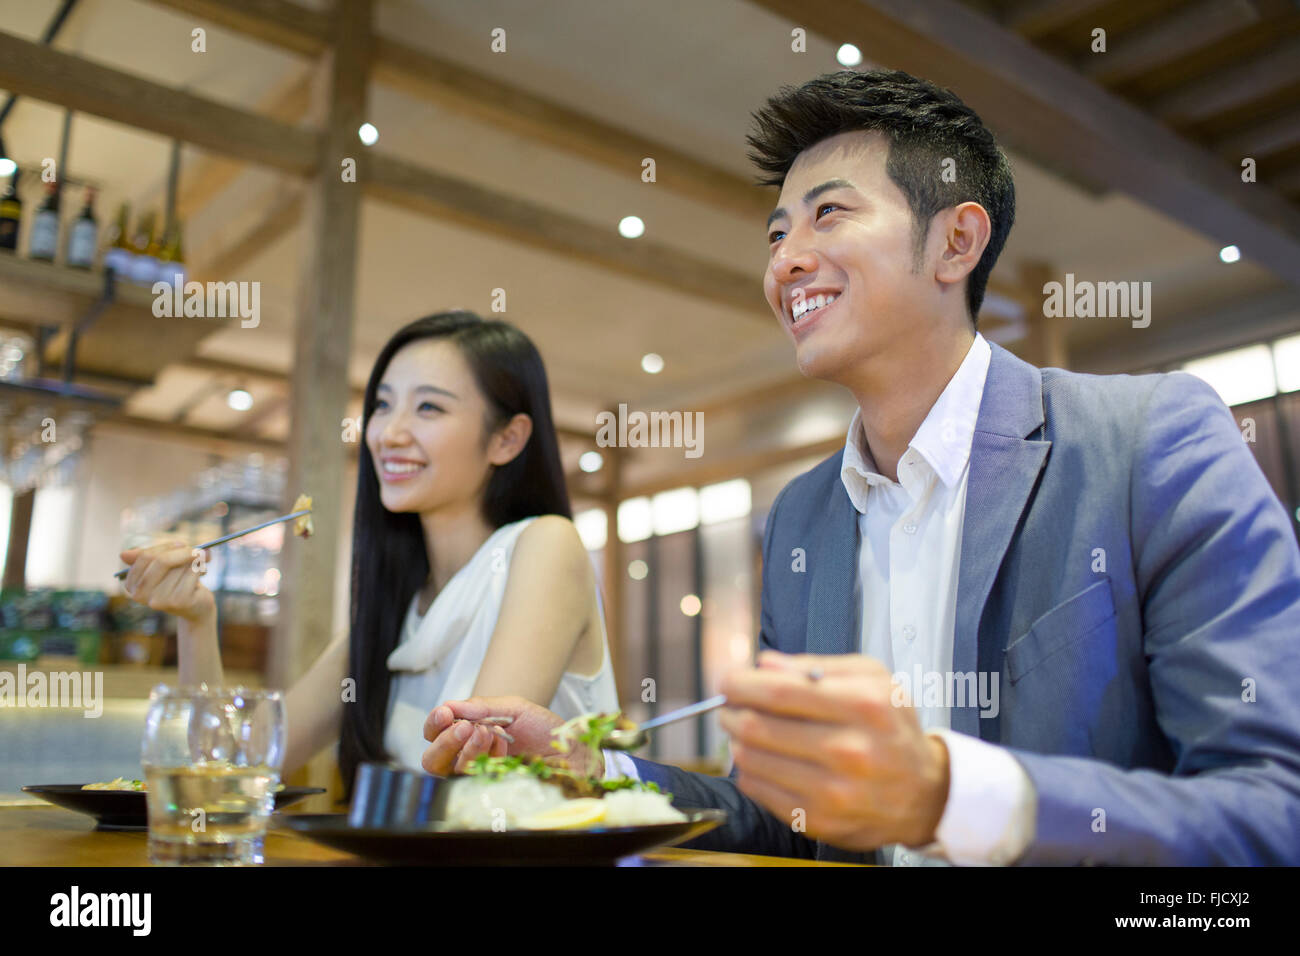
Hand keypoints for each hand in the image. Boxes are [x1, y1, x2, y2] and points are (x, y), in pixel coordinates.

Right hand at [119, 541, 215, 623]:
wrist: (197, 606)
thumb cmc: (178, 581)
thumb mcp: (163, 566)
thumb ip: (148, 557)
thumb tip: (122, 554)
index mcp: (132, 584)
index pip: (145, 556)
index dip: (166, 547)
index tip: (182, 545)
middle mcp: (140, 595)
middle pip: (161, 561)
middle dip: (183, 552)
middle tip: (199, 551)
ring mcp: (158, 601)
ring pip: (179, 567)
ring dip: (194, 563)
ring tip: (198, 568)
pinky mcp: (178, 603)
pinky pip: (191, 574)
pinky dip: (200, 569)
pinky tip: (202, 574)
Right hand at [421, 696, 603, 777]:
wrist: (573, 752)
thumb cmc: (543, 730)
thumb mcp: (512, 709)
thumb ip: (480, 707)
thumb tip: (449, 706)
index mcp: (467, 738)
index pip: (434, 737)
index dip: (434, 725)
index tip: (444, 713)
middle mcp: (467, 761)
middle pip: (433, 761)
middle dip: (445, 740)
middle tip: (466, 727)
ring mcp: (479, 780)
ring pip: (452, 773)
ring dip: (466, 749)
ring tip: (488, 733)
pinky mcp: (492, 794)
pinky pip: (475, 783)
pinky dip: (487, 759)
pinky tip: (503, 746)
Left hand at [720, 651, 949, 851]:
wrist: (923, 792)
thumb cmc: (892, 728)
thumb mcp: (872, 678)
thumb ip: (815, 665)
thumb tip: (764, 663)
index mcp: (863, 706)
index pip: (780, 691)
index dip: (741, 683)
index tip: (727, 679)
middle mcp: (849, 751)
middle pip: (759, 727)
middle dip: (732, 711)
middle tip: (729, 705)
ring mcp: (833, 792)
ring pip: (752, 760)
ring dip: (736, 740)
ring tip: (744, 730)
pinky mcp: (818, 821)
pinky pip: (759, 790)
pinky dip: (749, 770)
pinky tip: (763, 759)